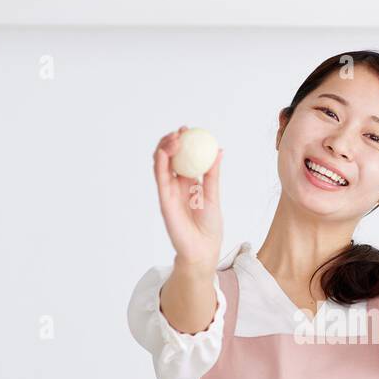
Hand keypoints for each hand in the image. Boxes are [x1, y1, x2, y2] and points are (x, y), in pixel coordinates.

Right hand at [153, 126, 222, 269]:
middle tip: (180, 131)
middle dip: (171, 141)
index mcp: (188, 183)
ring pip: (160, 165)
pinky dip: (160, 164)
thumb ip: (212, 173)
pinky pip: (160, 179)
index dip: (183, 142)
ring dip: (164, 148)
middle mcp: (176, 186)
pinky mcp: (164, 200)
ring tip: (174, 138)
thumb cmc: (210, 226)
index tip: (188, 129)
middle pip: (168, 158)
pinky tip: (164, 152)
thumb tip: (219, 151)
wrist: (204, 248)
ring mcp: (168, 192)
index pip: (182, 157)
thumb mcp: (213, 194)